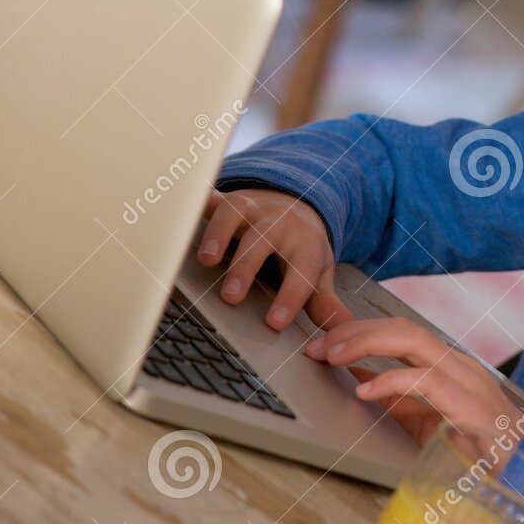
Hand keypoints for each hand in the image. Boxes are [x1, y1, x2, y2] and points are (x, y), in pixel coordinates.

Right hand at [198, 188, 351, 332]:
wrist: (296, 202)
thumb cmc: (301, 247)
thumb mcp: (318, 270)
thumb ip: (323, 300)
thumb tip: (342, 326)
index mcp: (305, 245)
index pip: (301, 272)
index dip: (290, 297)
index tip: (275, 323)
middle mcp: (279, 223)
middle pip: (264, 240)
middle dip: (247, 267)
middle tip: (231, 297)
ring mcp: (253, 208)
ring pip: (235, 214)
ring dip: (220, 234)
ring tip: (207, 261)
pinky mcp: (229, 199)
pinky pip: (212, 197)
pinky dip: (197, 202)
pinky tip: (182, 213)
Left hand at [304, 316, 522, 447]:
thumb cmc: (479, 451)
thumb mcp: (427, 420)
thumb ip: (398, 399)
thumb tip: (359, 379)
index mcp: (448, 365)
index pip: (401, 330)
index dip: (360, 330)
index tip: (326, 342)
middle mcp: (458, 364)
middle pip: (402, 327)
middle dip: (356, 330)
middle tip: (320, 346)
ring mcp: (466, 380)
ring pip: (412, 340)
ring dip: (366, 343)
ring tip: (334, 356)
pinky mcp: (470, 405)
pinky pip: (426, 380)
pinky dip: (390, 381)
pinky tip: (365, 391)